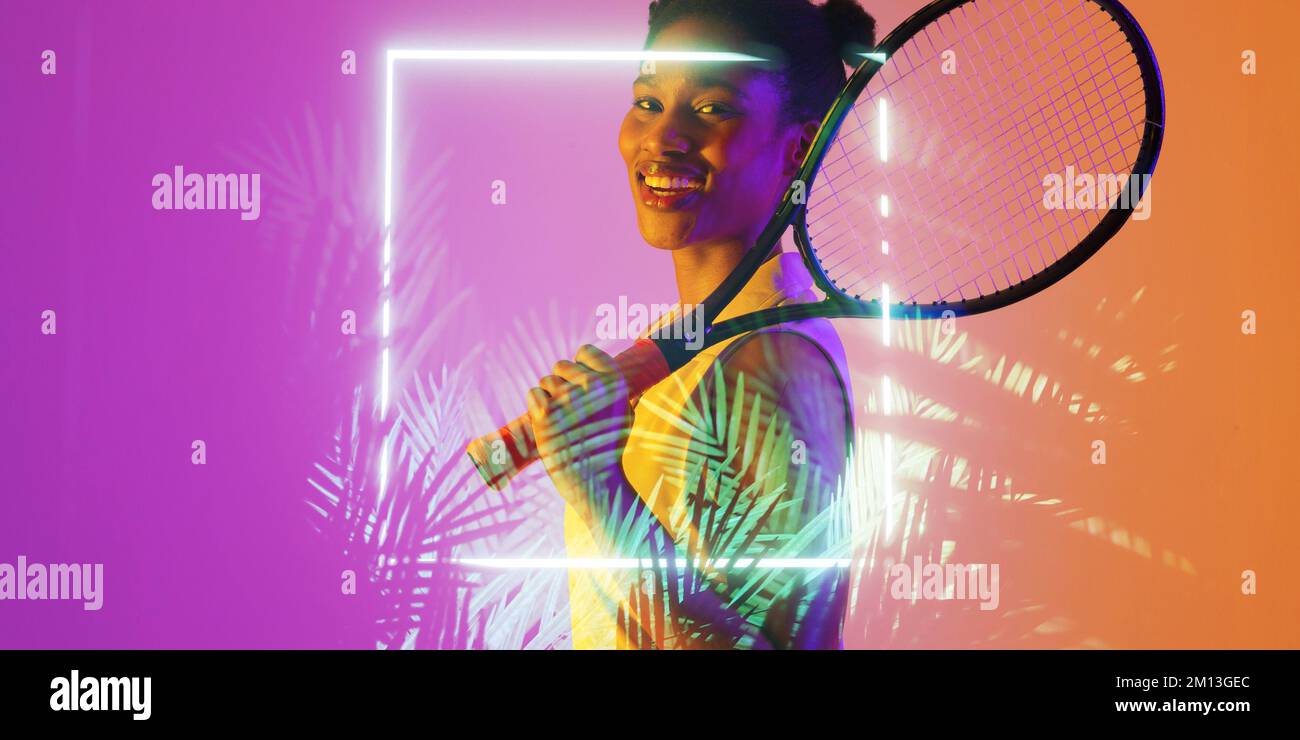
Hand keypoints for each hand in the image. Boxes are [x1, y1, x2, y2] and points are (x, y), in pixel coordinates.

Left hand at [526, 344, 631, 497]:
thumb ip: (617, 388)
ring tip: (562, 421)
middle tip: (570, 411)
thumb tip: (612, 368)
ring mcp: (567, 398)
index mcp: (613, 382)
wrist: (593, 481)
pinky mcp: (545, 413)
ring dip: (549, 398)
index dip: (579, 367)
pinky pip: (533, 394)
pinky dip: (536, 408)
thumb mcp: (625, 414)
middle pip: (561, 365)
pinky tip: (549, 425)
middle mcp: (591, 385)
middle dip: (562, 384)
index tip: (580, 385)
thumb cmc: (608, 447)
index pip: (585, 351)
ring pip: (546, 381)